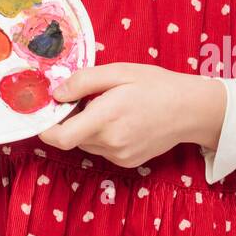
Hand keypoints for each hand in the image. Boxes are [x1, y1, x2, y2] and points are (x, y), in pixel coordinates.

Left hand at [37, 63, 226, 168]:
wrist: (191, 110)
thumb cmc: (156, 86)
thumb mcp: (119, 72)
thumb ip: (83, 82)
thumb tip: (56, 94)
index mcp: (106, 118)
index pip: (61, 138)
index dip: (46, 129)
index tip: (45, 115)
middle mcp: (111, 143)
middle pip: (72, 139)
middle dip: (69, 121)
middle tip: (83, 100)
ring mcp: (120, 156)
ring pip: (86, 144)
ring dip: (86, 129)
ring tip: (107, 108)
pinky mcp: (127, 162)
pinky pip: (102, 150)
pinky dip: (102, 136)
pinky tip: (120, 120)